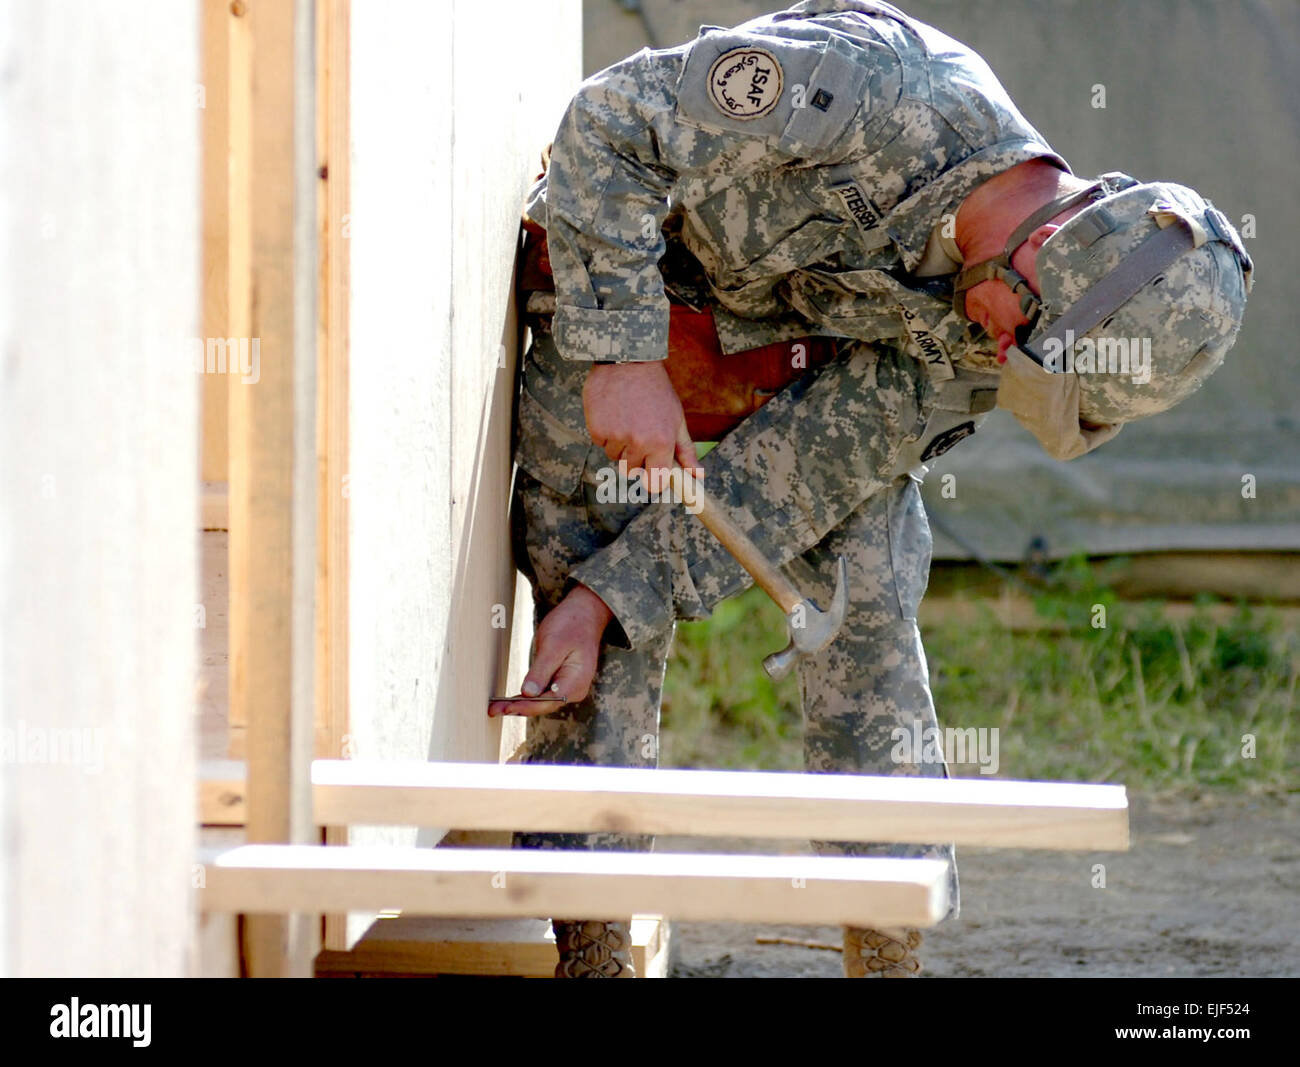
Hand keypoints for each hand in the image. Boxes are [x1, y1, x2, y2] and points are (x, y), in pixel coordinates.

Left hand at [487, 584, 613, 716]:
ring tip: (496, 707)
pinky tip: (511, 700)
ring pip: (541, 701)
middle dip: (518, 708)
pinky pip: (542, 693)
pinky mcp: (560, 681)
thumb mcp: (554, 645)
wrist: (585, 613)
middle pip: (543, 705)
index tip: (505, 708)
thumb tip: (528, 693)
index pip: (547, 702)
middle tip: (492, 709)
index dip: (525, 707)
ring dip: (519, 704)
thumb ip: (541, 671)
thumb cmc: (571, 625)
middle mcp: (574, 689)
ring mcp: (568, 686)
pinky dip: (527, 696)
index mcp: (575, 682)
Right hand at [583, 361, 702, 492]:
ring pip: (614, 457)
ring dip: (619, 444)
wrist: (628, 361)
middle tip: (639, 432)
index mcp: (661, 443)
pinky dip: (605, 432)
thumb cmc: (657, 391)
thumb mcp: (676, 419)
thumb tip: (698, 476)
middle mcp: (638, 443)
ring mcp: (616, 437)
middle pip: (631, 471)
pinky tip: (613, 413)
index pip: (655, 484)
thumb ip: (686, 451)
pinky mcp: (597, 429)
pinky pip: (600, 443)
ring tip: (626, 418)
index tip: (652, 471)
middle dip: (635, 458)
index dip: (652, 479)